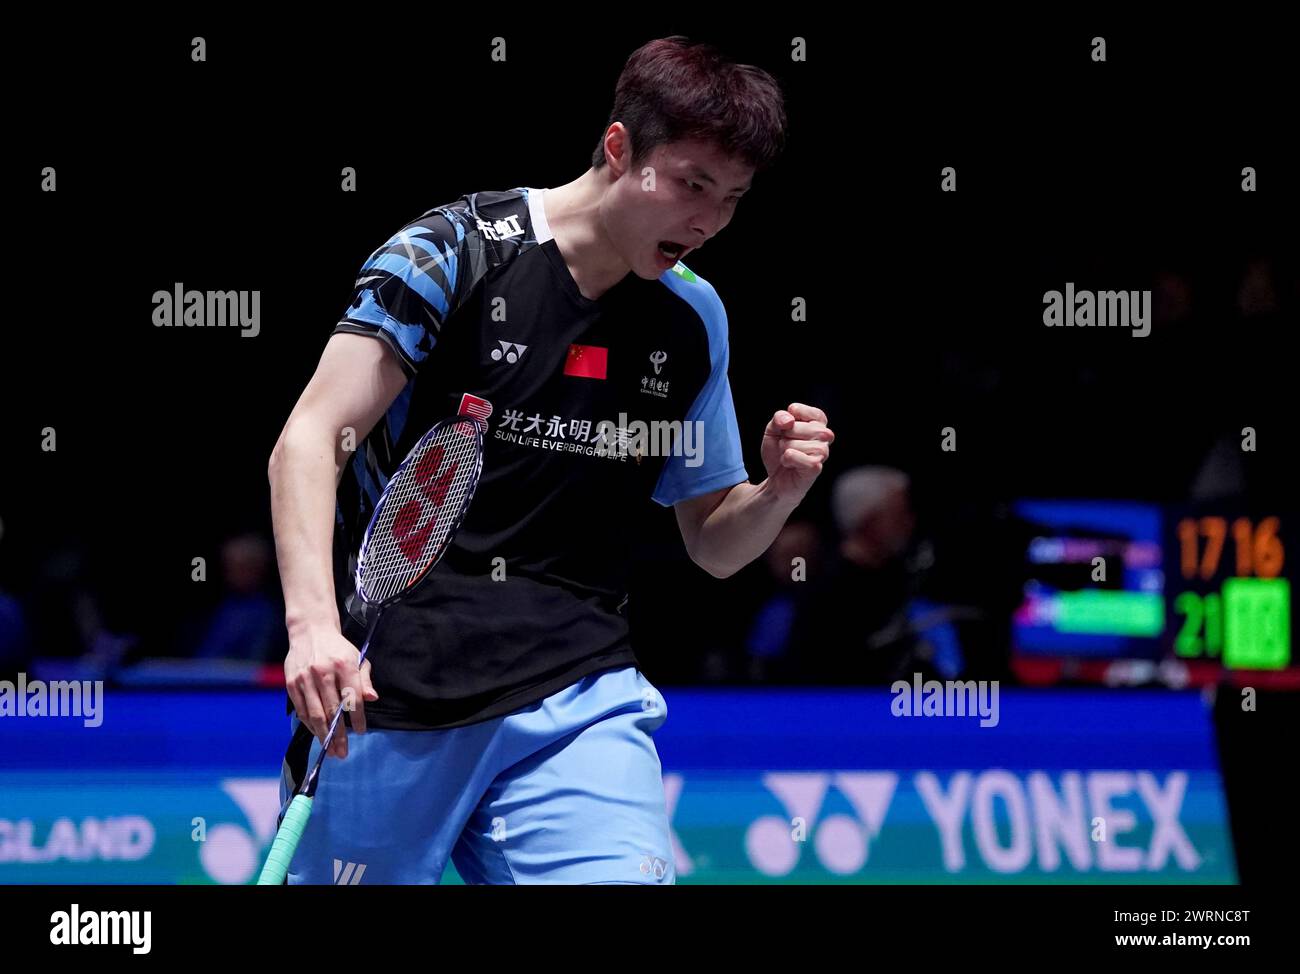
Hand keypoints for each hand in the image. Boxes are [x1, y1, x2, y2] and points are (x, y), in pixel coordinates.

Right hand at [284, 624, 377, 758]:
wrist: (310, 631)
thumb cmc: (338, 649)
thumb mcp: (357, 658)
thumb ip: (365, 680)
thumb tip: (372, 699)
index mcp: (344, 665)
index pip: (353, 698)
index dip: (358, 718)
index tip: (361, 731)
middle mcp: (324, 672)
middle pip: (333, 710)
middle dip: (338, 734)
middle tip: (343, 752)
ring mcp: (306, 678)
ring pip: (315, 714)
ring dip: (323, 735)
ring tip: (330, 750)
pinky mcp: (292, 683)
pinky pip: (302, 710)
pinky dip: (309, 725)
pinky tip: (317, 734)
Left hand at [760, 402, 833, 501]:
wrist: (776, 478)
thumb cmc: (778, 451)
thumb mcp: (772, 429)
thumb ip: (778, 418)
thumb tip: (789, 420)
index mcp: (817, 423)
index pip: (812, 412)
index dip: (795, 416)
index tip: (787, 426)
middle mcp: (825, 437)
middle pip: (802, 427)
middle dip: (786, 435)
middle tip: (785, 444)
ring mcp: (822, 453)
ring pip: (799, 443)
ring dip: (786, 448)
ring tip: (786, 454)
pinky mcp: (815, 468)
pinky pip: (798, 457)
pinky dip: (787, 459)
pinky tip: (788, 463)